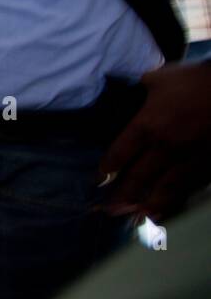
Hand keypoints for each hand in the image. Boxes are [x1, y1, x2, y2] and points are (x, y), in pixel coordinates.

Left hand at [99, 62, 210, 220]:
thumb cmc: (196, 79)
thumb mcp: (159, 78)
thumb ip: (143, 89)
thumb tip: (134, 91)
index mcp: (147, 126)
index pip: (120, 154)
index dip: (107, 169)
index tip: (99, 181)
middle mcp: (164, 148)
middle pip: (138, 177)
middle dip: (122, 196)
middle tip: (109, 212)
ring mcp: (189, 159)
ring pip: (164, 189)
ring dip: (147, 206)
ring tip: (136, 220)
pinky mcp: (209, 166)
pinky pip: (189, 187)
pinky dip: (176, 201)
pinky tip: (168, 209)